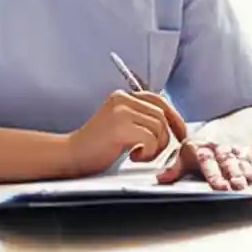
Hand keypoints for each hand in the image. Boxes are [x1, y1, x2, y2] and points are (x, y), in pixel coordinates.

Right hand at [67, 90, 188, 175]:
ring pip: (158, 127)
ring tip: (139, 154)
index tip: (180, 133)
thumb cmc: (96, 146)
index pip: (159, 100)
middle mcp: (122, 99)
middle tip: (156, 151)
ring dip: (155, 147)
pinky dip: (147, 152)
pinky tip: (132, 155)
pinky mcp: (119, 127)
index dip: (174, 117)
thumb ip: (140, 118)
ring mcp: (120, 112)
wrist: (70, 156)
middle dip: (165, 136)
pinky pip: (150, 139)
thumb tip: (171, 123)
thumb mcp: (121, 124)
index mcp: (123, 96)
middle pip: (162, 114)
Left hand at [156, 139, 251, 189]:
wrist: (222, 132)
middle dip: (232, 174)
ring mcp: (233, 151)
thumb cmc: (200, 149)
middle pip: (226, 162)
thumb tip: (160, 179)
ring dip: (243, 173)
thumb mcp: (185, 154)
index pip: (207, 162)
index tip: (219, 187)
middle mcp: (219, 149)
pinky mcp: (245, 154)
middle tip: (236, 186)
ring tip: (246, 185)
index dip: (214, 175)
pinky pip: (250, 161)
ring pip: (239, 162)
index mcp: (202, 149)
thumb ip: (174, 168)